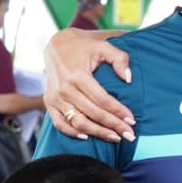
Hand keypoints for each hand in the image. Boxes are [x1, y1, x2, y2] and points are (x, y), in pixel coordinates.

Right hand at [44, 28, 135, 142]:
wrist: (56, 45)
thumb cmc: (84, 46)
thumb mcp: (103, 45)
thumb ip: (119, 59)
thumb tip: (128, 79)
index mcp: (78, 75)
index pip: (103, 100)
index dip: (119, 112)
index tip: (133, 121)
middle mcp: (64, 89)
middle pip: (93, 114)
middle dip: (114, 126)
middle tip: (130, 135)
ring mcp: (55, 97)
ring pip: (78, 122)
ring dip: (97, 133)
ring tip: (115, 138)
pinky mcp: (49, 102)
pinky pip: (60, 123)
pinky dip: (72, 132)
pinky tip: (88, 137)